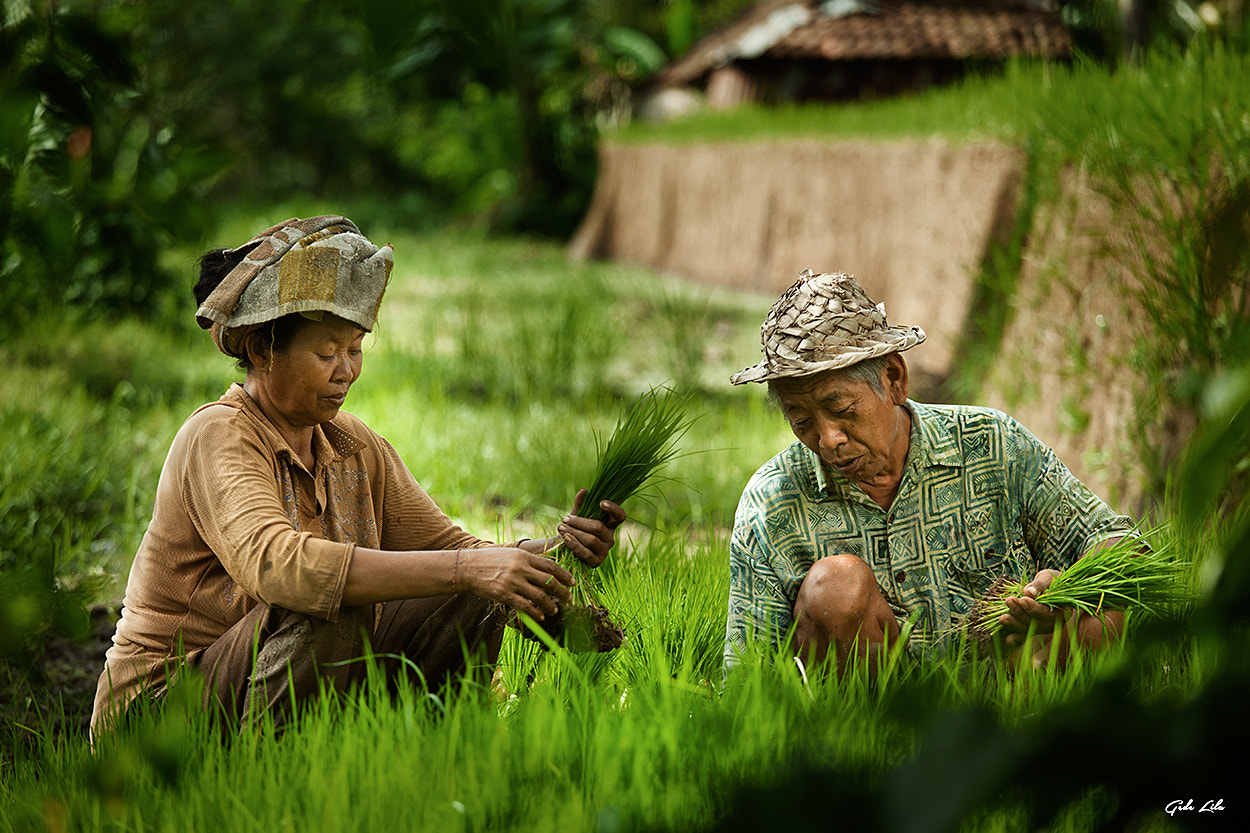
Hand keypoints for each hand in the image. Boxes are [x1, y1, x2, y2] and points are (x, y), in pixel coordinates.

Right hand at [460, 547, 574, 620]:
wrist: (468, 568)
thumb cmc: (491, 561)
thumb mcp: (512, 554)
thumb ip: (528, 561)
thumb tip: (547, 568)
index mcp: (524, 556)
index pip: (551, 566)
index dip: (565, 575)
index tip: (573, 582)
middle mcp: (520, 568)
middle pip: (548, 581)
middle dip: (562, 591)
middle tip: (569, 599)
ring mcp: (512, 581)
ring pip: (539, 595)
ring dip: (550, 605)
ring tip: (554, 610)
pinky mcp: (504, 594)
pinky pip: (525, 606)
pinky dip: (535, 613)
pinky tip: (541, 617)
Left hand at [557, 489, 626, 567]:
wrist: (564, 549)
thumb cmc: (573, 529)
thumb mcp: (576, 515)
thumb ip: (580, 504)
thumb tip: (583, 491)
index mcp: (610, 524)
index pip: (620, 516)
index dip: (613, 508)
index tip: (600, 502)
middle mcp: (610, 538)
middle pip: (598, 527)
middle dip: (579, 522)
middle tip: (565, 519)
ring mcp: (604, 551)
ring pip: (591, 540)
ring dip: (574, 532)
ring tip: (561, 527)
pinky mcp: (596, 562)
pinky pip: (585, 553)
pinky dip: (573, 544)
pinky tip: (565, 538)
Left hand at [998, 568, 1065, 646]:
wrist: (1051, 586)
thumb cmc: (1051, 580)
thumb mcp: (1047, 578)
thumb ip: (1040, 585)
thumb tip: (1028, 592)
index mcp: (1063, 611)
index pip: (1048, 613)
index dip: (1035, 608)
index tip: (1022, 599)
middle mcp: (1055, 623)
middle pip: (1037, 623)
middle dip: (1021, 613)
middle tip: (1009, 600)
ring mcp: (1044, 627)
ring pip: (1030, 629)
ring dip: (1015, 624)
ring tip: (1002, 618)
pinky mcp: (1035, 629)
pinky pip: (1026, 634)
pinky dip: (1017, 638)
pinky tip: (1008, 640)